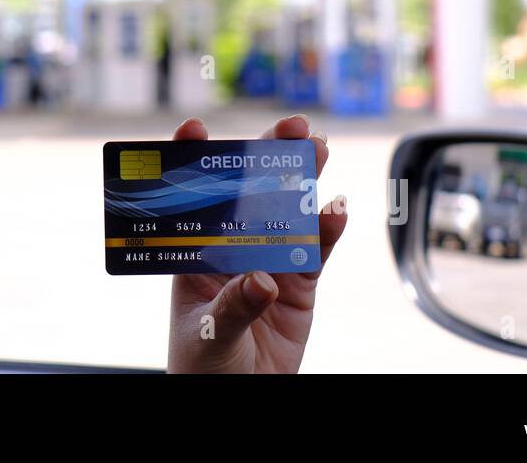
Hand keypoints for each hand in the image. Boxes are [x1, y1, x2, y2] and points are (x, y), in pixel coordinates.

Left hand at [165, 114, 346, 372]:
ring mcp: (268, 262)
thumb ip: (233, 307)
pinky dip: (327, 229)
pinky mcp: (298, 285)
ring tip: (317, 149)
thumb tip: (261, 281)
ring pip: (287, 212)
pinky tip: (335, 208)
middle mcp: (232, 249)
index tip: (196, 129)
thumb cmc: (203, 366)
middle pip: (250, 193)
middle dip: (267, 156)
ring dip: (303, 180)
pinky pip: (315, 251)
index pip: (192, 198)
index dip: (192, 160)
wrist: (238, 400)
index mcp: (195, 253)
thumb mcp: (208, 336)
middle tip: (290, 126)